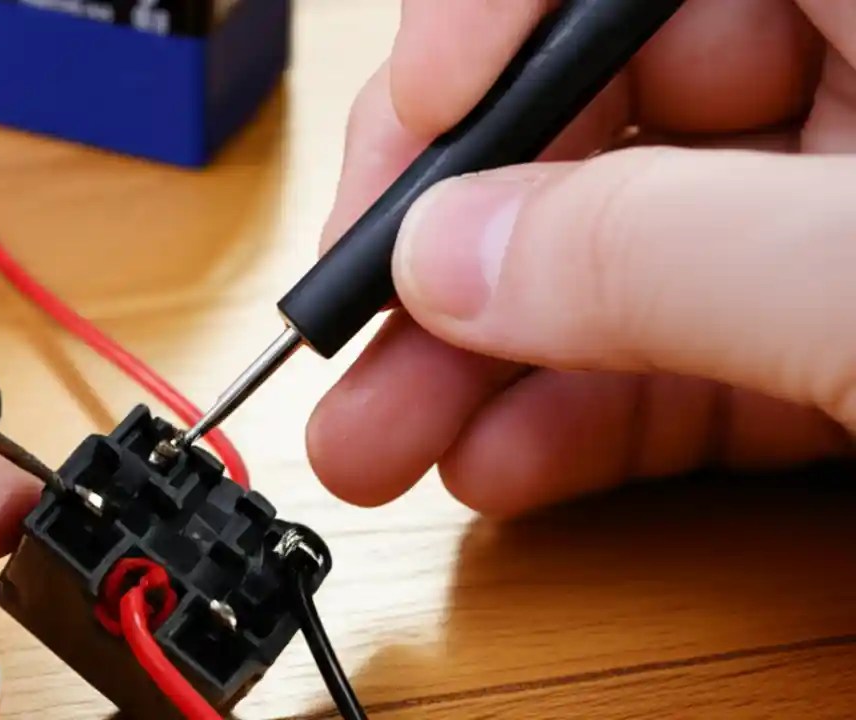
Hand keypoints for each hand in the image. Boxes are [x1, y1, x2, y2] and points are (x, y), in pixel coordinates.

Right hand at [308, 0, 853, 516]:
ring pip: (621, 257)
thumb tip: (452, 260)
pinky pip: (688, 359)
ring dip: (483, 357)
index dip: (496, 20)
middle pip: (596, 109)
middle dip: (455, 231)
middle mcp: (854, 85)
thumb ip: (656, 249)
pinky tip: (499, 461)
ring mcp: (835, 225)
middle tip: (358, 315)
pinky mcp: (836, 347)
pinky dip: (584, 419)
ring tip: (380, 435)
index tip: (424, 113)